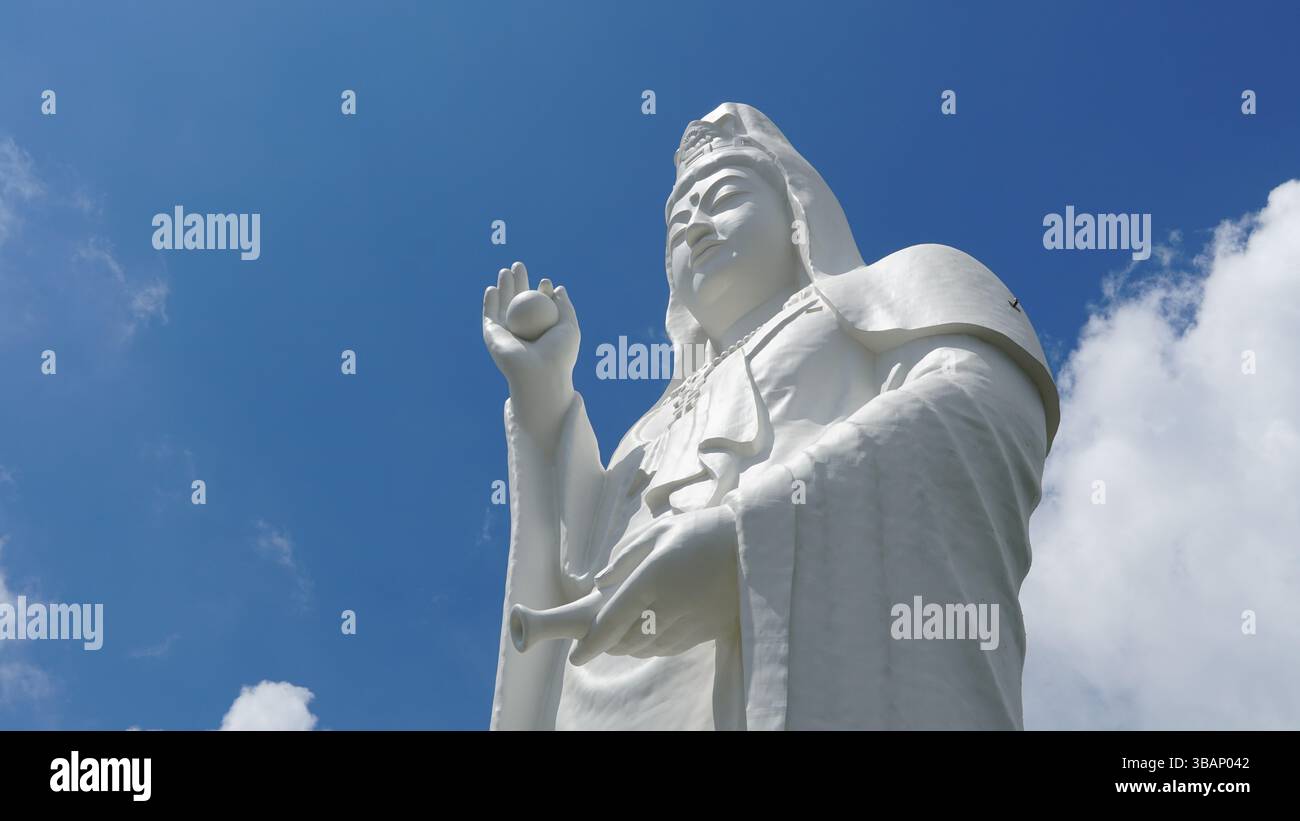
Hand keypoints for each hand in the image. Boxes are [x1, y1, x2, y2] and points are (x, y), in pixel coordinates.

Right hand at [482, 261, 579, 443]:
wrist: (540, 374)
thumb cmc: (560, 355)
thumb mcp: (569, 327)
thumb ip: (565, 307)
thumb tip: (558, 288)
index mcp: (541, 330)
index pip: (539, 306)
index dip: (540, 291)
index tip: (545, 281)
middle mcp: (523, 331)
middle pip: (518, 301)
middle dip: (518, 282)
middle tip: (519, 265)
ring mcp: (507, 334)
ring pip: (503, 305)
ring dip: (503, 287)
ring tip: (506, 270)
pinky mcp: (493, 337)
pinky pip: (490, 315)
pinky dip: (489, 301)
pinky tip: (492, 288)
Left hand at [569, 506, 739, 665]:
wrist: (754, 544)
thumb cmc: (702, 531)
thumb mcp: (659, 532)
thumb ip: (625, 557)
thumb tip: (600, 583)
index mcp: (653, 577)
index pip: (613, 620)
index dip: (592, 643)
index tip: (576, 657)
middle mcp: (670, 604)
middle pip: (629, 641)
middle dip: (610, 646)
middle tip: (598, 644)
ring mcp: (692, 620)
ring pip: (651, 648)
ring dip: (632, 648)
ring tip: (620, 642)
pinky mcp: (710, 629)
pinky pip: (674, 647)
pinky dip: (656, 648)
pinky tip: (649, 640)